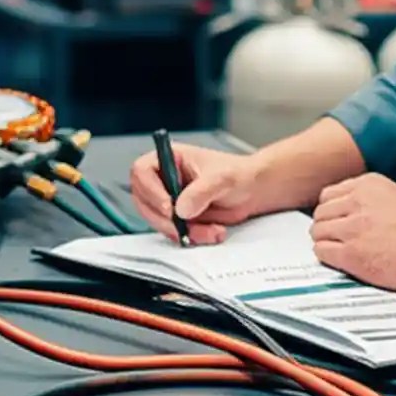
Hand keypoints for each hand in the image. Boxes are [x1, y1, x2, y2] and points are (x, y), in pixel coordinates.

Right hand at [129, 143, 257, 244]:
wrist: (253, 192)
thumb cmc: (238, 174)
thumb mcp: (223, 178)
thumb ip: (202, 191)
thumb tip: (181, 208)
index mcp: (171, 158)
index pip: (142, 171)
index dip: (150, 189)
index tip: (167, 205)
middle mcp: (165, 178)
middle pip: (144, 200)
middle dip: (165, 218)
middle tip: (184, 226)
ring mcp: (169, 199)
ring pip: (158, 220)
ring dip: (181, 231)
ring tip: (210, 230)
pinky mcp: (177, 218)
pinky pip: (173, 232)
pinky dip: (190, 237)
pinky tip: (210, 232)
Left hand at [310, 173, 395, 292]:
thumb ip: (371, 200)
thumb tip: (351, 210)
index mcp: (369, 184)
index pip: (329, 194)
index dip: (332, 211)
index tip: (338, 221)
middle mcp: (357, 202)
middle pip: (321, 213)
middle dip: (327, 227)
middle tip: (338, 239)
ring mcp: (352, 228)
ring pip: (318, 232)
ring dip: (326, 242)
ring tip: (341, 251)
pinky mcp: (351, 253)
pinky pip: (321, 252)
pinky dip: (327, 257)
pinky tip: (341, 260)